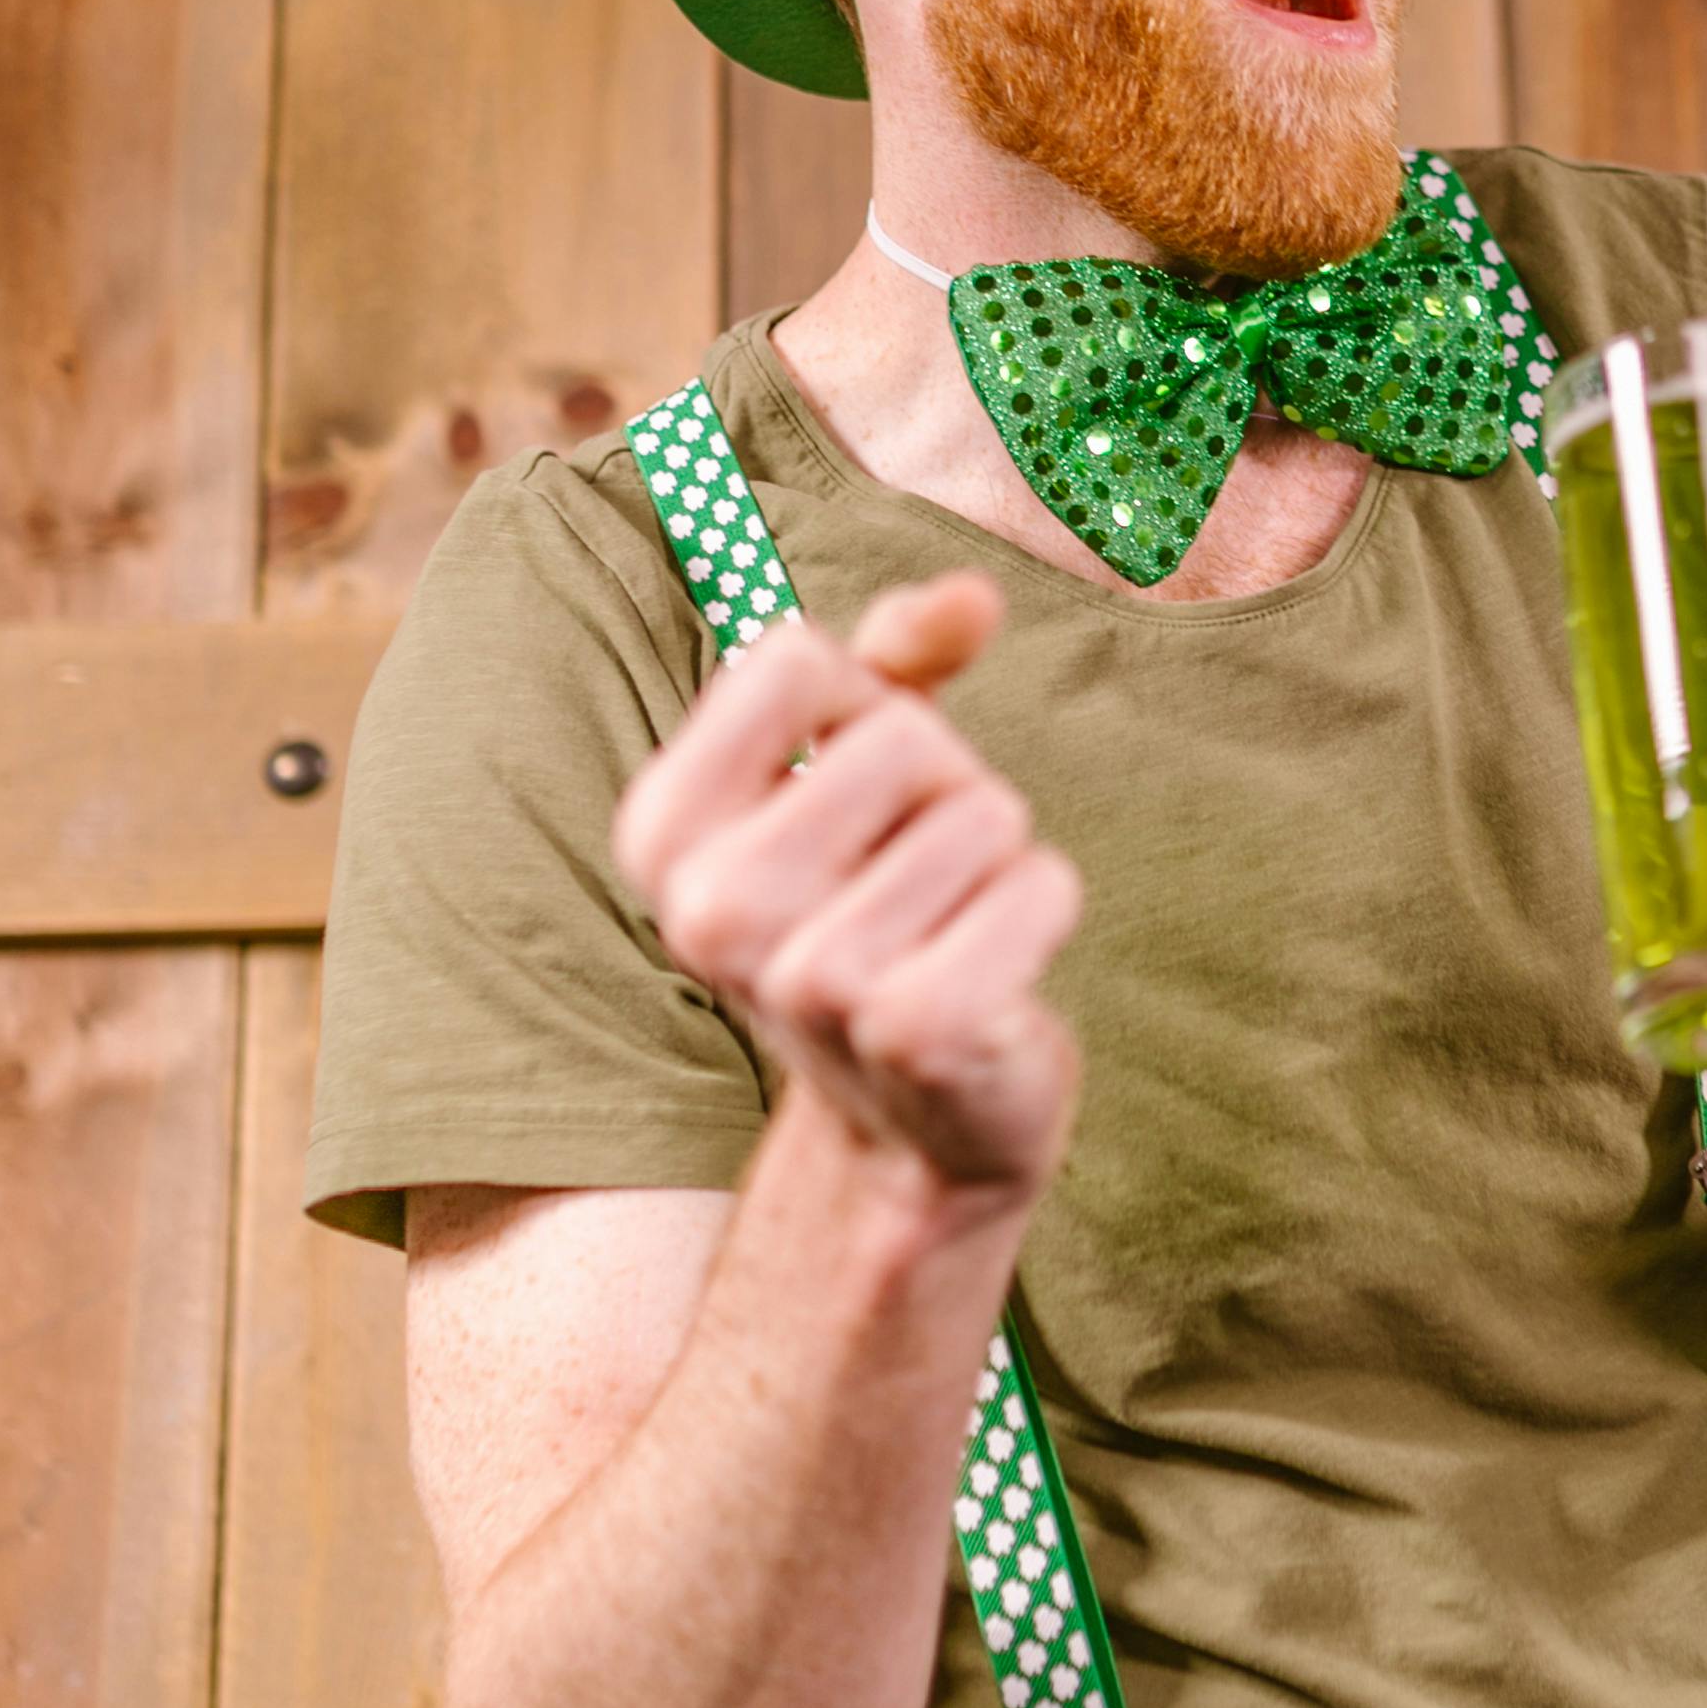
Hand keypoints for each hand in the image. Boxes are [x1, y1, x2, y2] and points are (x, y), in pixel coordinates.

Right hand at [611, 575, 1082, 1197]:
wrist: (917, 1111)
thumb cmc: (880, 904)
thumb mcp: (864, 769)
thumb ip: (900, 657)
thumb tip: (973, 596)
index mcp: (661, 832)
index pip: (791, 660)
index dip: (862, 697)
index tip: (859, 784)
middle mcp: (709, 910)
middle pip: (899, 735)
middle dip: (945, 787)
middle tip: (917, 878)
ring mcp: (806, 982)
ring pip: (983, 813)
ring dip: (997, 859)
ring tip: (949, 930)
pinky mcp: (915, 1032)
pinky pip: (1039, 886)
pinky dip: (1044, 907)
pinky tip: (996, 975)